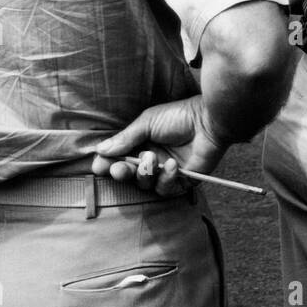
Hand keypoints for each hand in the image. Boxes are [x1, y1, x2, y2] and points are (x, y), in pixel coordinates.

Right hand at [91, 94, 222, 195]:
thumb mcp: (148, 123)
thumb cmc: (179, 116)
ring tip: (152, 160)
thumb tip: (100, 149)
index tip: (99, 165)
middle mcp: (152, 160)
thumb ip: (126, 138)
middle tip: (118, 169)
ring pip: (145, 185)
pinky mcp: (181, 181)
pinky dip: (166, 179)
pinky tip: (173, 165)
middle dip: (121, 173)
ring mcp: (166, 172)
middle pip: (129, 175)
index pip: (119, 159)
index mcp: (141, 144)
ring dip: (145, 174)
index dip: (108, 164)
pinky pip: (165, 189)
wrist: (208, 120)